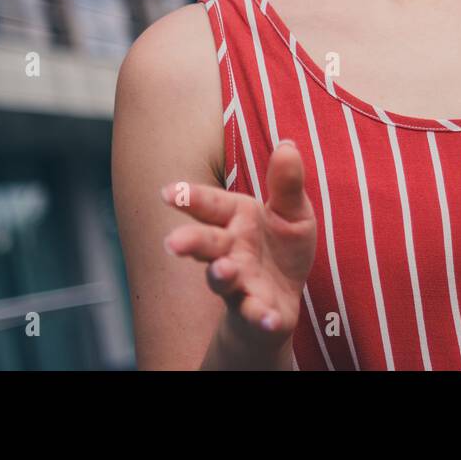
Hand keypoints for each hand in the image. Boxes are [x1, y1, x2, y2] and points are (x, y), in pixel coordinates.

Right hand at [160, 141, 316, 365]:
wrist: (280, 301)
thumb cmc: (280, 248)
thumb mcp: (293, 212)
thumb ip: (287, 183)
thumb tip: (287, 144)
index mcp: (237, 218)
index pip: (210, 204)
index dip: (189, 197)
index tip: (167, 193)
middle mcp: (231, 250)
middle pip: (207, 243)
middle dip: (190, 242)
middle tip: (172, 243)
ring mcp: (240, 283)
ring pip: (223, 279)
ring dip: (221, 276)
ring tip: (223, 271)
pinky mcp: (256, 311)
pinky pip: (256, 314)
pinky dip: (261, 317)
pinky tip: (268, 318)